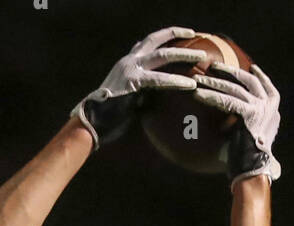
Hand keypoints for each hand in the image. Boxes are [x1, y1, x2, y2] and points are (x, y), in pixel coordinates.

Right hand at [71, 28, 210, 147]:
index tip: (180, 35)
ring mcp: (130, 70)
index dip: (164, 37)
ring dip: (183, 54)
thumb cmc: (109, 119)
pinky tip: (191, 84)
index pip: (147, 43)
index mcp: (127, 64)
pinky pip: (159, 80)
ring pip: (161, 55)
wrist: (91, 124)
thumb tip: (159, 103)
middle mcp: (128, 61)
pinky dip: (176, 81)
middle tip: (194, 34)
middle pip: (156, 40)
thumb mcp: (129, 100)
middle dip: (176, 35)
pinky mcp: (133, 83)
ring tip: (202, 56)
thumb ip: (143, 94)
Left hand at [193, 62, 280, 183]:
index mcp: (273, 109)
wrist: (252, 172)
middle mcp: (270, 105)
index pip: (266, 84)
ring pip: (233, 88)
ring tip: (197, 78)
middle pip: (248, 80)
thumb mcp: (253, 136)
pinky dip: (210, 97)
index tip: (252, 67)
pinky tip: (197, 94)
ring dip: (213, 82)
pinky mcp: (249, 113)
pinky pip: (226, 101)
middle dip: (229, 71)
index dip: (258, 75)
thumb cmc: (247, 159)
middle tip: (213, 66)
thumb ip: (250, 122)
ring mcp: (261, 107)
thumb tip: (238, 120)